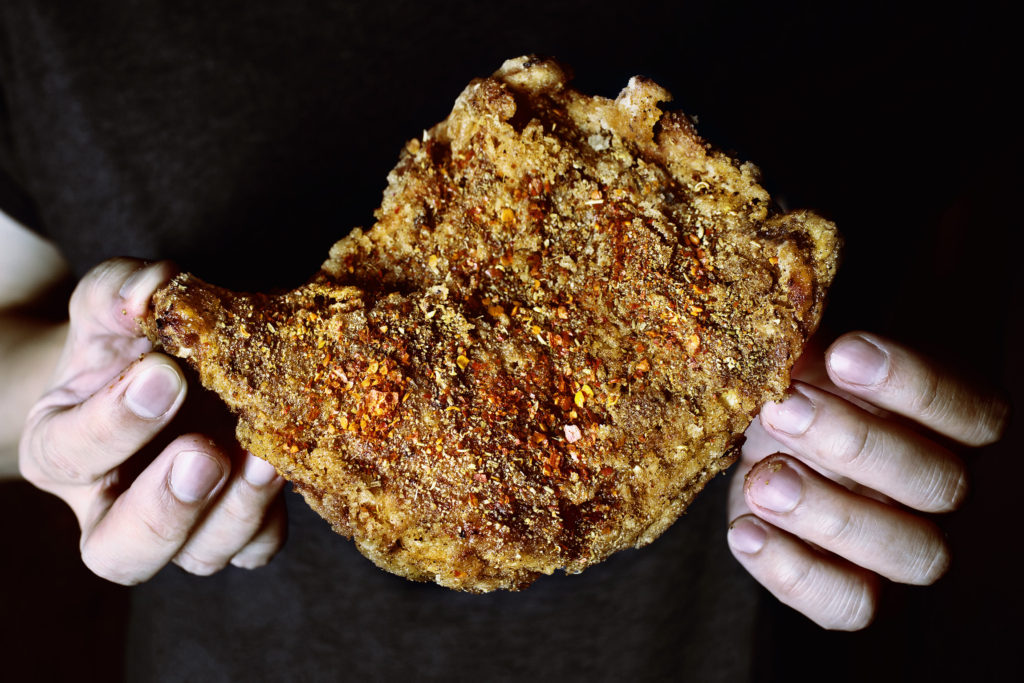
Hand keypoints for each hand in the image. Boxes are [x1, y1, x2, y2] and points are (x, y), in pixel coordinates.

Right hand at [19, 259, 286, 583]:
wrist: (165, 364)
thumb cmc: (128, 338)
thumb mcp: (112, 304)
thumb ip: (122, 291)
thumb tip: (151, 290)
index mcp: (61, 450)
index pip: (70, 453)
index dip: (115, 421)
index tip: (163, 374)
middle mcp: (111, 506)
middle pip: (121, 551)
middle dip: (166, 509)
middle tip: (204, 456)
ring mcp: (181, 524)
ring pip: (200, 556)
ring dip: (237, 511)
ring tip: (266, 460)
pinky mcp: (237, 525)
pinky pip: (257, 546)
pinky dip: (276, 514)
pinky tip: (291, 465)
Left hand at [727, 332, 1008, 629]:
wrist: (758, 439)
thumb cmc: (794, 389)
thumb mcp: (803, 361)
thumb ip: (811, 349)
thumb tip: (783, 334)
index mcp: (950, 423)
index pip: (972, 410)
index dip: (913, 383)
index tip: (842, 353)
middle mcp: (942, 486)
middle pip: (942, 484)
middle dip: (855, 445)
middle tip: (781, 410)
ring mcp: (905, 544)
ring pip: (913, 552)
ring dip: (830, 514)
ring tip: (763, 480)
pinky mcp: (858, 589)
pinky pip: (851, 606)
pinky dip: (796, 573)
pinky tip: (745, 531)